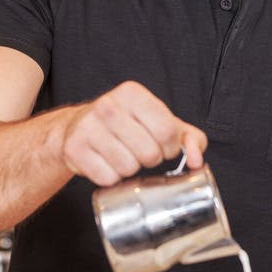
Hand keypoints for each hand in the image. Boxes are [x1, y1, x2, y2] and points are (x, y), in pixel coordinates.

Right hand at [52, 80, 206, 185]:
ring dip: (131, 170)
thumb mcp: (160, 122)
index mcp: (132, 93)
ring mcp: (88, 127)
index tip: (165, 147)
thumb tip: (197, 160)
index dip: (171, 147)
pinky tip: (108, 163)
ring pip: (128, 167)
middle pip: (149, 152)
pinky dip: (112, 178)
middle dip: (152, 159)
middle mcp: (108, 105)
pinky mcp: (74, 149)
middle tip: (142, 152)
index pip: (167, 130)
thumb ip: (189, 138)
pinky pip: (107, 178)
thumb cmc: (127, 125)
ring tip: (124, 156)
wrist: (78, 128)